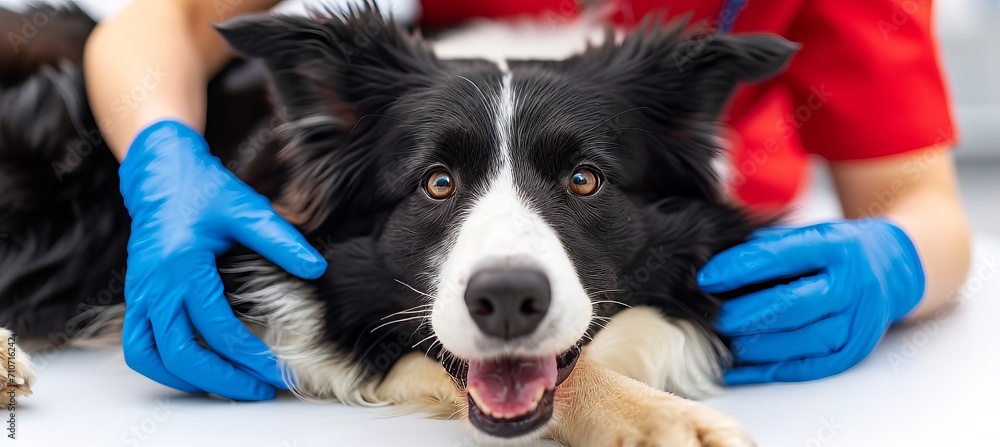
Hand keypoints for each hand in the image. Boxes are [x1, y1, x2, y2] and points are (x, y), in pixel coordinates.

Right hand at [118, 120, 326, 399]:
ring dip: (190, 380)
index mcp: (182, 266)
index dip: (250, 356)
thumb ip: (280, 239)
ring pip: (153, 357)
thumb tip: (316, 268)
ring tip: (230, 387)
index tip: (280, 372)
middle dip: (223, 380)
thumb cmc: (203, 190)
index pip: (217, 328)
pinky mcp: (136, 298)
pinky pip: (140, 346)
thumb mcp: (246, 207)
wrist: (161, 175)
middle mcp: (155, 286)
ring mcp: (140, 294)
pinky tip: (196, 372)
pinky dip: (165, 367)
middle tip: (261, 390)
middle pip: (181, 354)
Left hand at [698, 219, 924, 383]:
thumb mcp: (811, 233)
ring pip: (800, 340)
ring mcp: (858, 322)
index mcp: (838, 246)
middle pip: (791, 305)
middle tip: (711, 315)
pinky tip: (738, 368)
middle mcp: (853, 285)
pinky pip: (808, 367)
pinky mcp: (854, 350)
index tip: (706, 277)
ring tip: (723, 339)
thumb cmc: (837, 250)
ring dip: (755, 344)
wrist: (894, 269)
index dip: (740, 269)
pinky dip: (769, 370)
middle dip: (744, 313)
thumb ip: (768, 246)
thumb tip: (713, 265)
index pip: (783, 257)